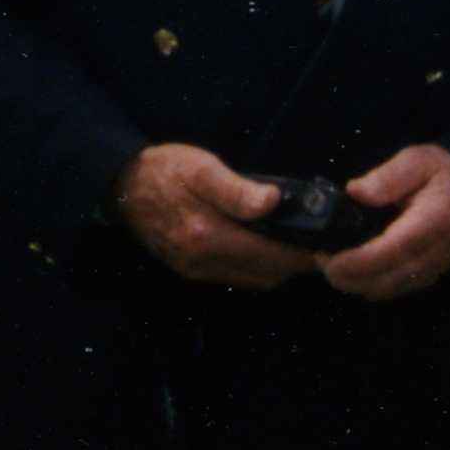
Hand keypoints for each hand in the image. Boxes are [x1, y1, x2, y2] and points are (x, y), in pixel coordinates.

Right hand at [113, 143, 319, 289]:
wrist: (123, 186)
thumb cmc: (166, 171)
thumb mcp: (202, 169)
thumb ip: (237, 189)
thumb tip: (273, 202)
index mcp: (208, 236)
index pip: (271, 257)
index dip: (302, 254)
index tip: (326, 243)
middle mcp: (203, 262)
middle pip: (267, 274)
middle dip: (295, 262)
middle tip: (316, 240)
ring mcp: (196, 270)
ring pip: (253, 279)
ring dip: (277, 266)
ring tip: (295, 241)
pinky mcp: (191, 270)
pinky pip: (235, 276)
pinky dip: (256, 266)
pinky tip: (264, 245)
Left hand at [319, 144, 449, 301]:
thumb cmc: (438, 174)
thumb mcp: (417, 160)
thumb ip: (389, 175)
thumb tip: (356, 192)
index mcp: (438, 217)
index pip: (399, 247)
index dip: (363, 260)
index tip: (333, 261)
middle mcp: (439, 250)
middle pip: (392, 277)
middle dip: (351, 276)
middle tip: (321, 260)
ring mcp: (434, 268)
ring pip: (390, 288)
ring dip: (356, 283)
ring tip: (330, 264)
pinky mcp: (426, 277)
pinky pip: (394, 290)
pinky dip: (368, 285)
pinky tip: (349, 271)